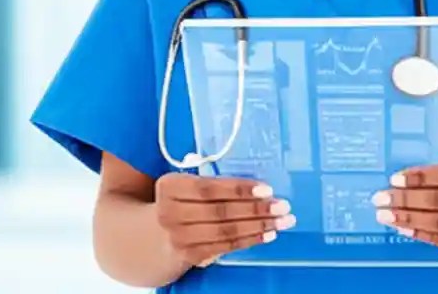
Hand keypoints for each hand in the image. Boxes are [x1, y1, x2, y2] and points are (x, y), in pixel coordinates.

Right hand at [154, 173, 295, 267]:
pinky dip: (250, 240)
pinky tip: (268, 234)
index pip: (209, 188)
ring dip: (259, 226)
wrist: (154, 236)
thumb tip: (257, 188)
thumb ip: (212, 183)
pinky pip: (226, 246)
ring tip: (283, 221)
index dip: (238, 189)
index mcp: (169, 187)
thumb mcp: (186, 185)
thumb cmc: (181, 202)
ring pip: (226, 231)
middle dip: (256, 209)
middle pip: (220, 211)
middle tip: (283, 205)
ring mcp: (179, 237)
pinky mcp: (190, 255)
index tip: (266, 188)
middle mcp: (170, 213)